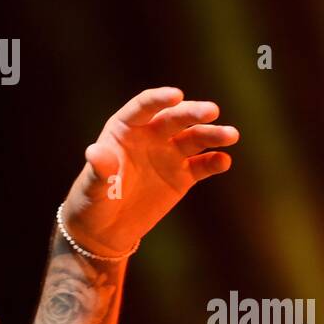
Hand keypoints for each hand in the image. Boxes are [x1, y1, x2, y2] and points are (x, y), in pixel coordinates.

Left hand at [60, 87, 238, 257]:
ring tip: (231, 135)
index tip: (176, 95)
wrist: (105, 228)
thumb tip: (95, 152)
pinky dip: (214, 162)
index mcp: (126, 128)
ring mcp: (169, 154)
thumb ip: (98, 169)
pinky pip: (202, 165)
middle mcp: (151, 135)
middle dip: (194, 112)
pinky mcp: (183, 176)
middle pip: (175, 118)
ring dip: (212, 135)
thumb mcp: (92, 186)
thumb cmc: (93, 200)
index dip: (159, 99)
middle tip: (212, 111)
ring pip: (194, 138)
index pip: (144, 106)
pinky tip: (224, 161)